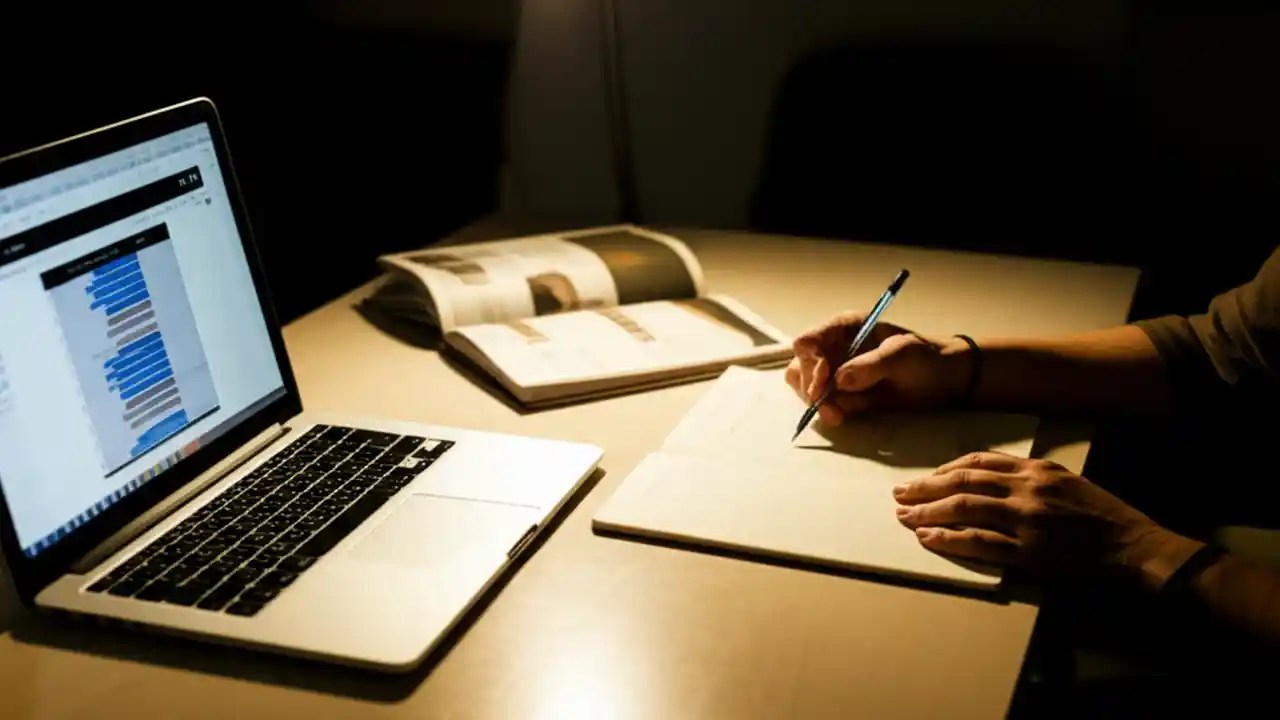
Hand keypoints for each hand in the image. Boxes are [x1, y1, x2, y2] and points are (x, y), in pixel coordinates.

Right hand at [784, 311, 970, 424]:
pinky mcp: (844, 394)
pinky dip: (828, 411)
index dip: (810, 363)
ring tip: (837, 416)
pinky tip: (844, 417)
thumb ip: (871, 365)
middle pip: (800, 366)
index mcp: (845, 328)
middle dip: (809, 388)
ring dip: (816, 403)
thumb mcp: (902, 355)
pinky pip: (823, 403)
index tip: (823, 383)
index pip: (808, 342)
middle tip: (827, 407)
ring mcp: (837, 372)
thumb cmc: (927, 357)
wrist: (946, 381)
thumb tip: (839, 381)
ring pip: (806, 387)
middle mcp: (834, 348)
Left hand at [893, 451, 1195, 580]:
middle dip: (925, 487)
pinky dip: (950, 540)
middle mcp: (1027, 489)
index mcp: (1035, 469)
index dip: (945, 468)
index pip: (978, 460)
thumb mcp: (1066, 481)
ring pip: (964, 508)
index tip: (925, 477)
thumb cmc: (1102, 515)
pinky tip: (928, 538)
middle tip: (899, 494)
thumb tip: (989, 478)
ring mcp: (1027, 520)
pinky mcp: (1029, 551)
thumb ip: (1029, 476)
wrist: (1134, 546)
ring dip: (928, 512)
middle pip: (963, 481)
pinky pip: (980, 543)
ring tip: (904, 516)